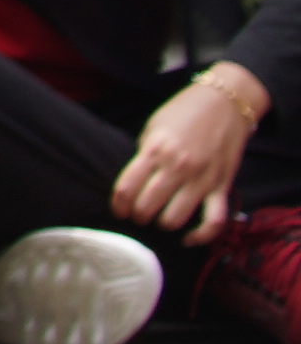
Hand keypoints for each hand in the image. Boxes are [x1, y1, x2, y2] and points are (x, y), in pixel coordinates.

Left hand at [120, 62, 268, 237]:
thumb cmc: (184, 112)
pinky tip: (188, 239)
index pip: (126, 187)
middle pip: (147, 206)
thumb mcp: (154, 127)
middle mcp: (177, 167)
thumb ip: (145, 153)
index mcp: (155, 149)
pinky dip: (201, 236)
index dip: (118, 205)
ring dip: (163, 223)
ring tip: (159, 219)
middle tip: (138, 215)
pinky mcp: (222, 187)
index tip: (118, 211)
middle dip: (138, 216)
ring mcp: (201, 179)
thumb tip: (136, 181)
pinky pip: (213, 221)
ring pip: (175, 218)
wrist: (224, 103)